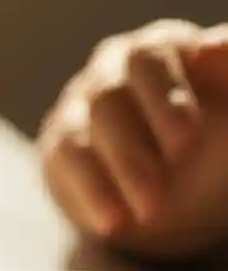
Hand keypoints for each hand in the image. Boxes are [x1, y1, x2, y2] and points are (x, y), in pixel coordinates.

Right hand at [39, 19, 227, 260]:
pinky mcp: (59, 146)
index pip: (150, 59)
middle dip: (135, 148)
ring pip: (81, 134)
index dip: (166, 100)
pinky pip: (65, 166)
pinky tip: (112, 223)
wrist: (192, 184)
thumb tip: (212, 47)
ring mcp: (79, 106)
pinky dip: (90, 194)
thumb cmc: (223, 135)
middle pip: (109, 98)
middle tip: (161, 194)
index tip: (188, 143)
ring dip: (114, 176)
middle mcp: (112, 68)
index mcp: (161, 47)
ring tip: (149, 212)